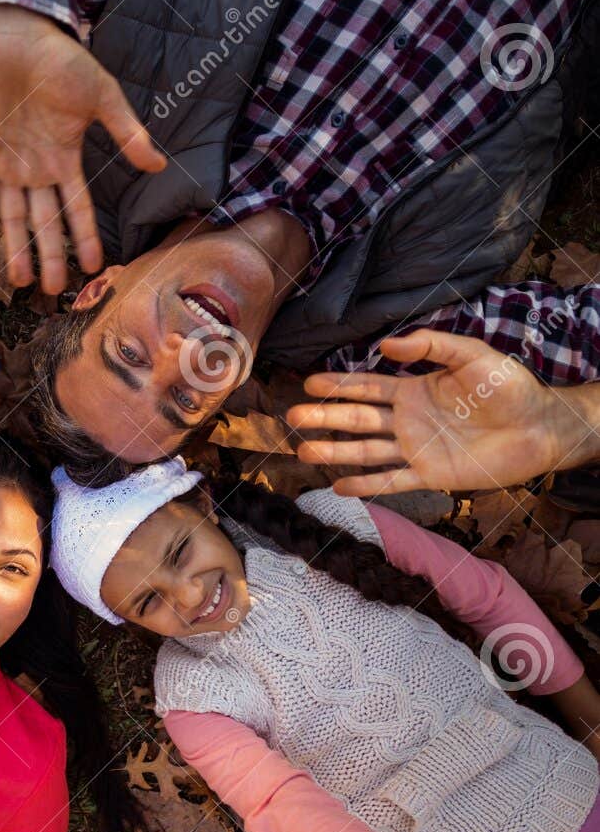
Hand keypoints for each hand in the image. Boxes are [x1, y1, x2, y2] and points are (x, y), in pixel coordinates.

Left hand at [0, 3, 165, 293]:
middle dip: (48, 256)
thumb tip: (158, 163)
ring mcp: (7, 164)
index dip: (84, 238)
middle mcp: (36, 169)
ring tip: (19, 281)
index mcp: (66, 159)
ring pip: (11, 217)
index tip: (94, 267)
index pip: (77, 208)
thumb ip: (126, 131)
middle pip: (44, 222)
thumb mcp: (101, 95)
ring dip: (15, 248)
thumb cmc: (61, 59)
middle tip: (52, 291)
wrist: (16, 33)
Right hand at [288, 330, 572, 495]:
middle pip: (357, 418)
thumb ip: (431, 345)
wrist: (538, 427)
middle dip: (324, 417)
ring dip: (335, 451)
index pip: (366, 386)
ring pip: (366, 451)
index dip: (338, 385)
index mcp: (413, 390)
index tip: (308, 383)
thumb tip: (386, 344)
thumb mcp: (471, 355)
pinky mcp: (429, 476)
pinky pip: (391, 481)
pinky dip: (366, 486)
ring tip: (304, 450)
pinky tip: (340, 487)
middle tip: (292, 416)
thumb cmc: (509, 387)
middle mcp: (407, 421)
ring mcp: (415, 449)